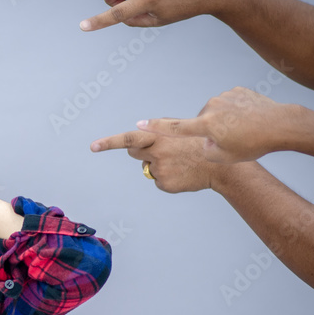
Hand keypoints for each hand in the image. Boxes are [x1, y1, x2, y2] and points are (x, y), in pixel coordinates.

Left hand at [90, 130, 221, 192]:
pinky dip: (167, 177)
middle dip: (142, 151)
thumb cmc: (197, 145)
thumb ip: (156, 133)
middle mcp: (156, 152)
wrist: (220, 166)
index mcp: (158, 137)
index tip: (93, 147)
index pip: (128, 139)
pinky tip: (182, 173)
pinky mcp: (164, 183)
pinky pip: (157, 180)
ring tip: (179, 162)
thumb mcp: (177, 131)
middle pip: (134, 153)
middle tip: (162, 151)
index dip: (109, 143)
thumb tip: (139, 140)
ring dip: (158, 165)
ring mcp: (159, 169)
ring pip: (148, 167)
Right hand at [136, 87, 295, 162]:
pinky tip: (248, 119)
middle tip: (231, 139)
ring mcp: (224, 97)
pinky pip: (227, 104)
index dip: (154, 127)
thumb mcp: (225, 157)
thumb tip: (200, 140)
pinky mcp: (236, 91)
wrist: (282, 124)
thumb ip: (204, 149)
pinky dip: (234, 112)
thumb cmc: (254, 145)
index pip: (174, 126)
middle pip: (199, 122)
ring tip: (243, 129)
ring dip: (223, 121)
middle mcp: (211, 108)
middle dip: (208, 131)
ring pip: (214, 113)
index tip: (139, 124)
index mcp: (206, 125)